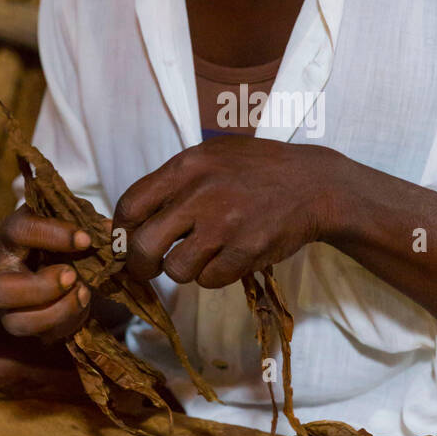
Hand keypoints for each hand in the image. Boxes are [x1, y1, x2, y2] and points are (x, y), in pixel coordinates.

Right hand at [0, 204, 96, 339]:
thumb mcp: (69, 221)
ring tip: (84, 292)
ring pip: (16, 322)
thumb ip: (86, 221)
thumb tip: (108, 229)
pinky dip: (69, 323)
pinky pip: (43, 335)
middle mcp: (0, 273)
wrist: (59, 258)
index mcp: (10, 236)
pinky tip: (83, 305)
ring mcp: (8, 305)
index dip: (53, 235)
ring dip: (56, 312)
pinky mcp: (26, 325)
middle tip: (72, 276)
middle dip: (40, 287)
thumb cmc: (60, 235)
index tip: (86, 239)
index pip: (20, 231)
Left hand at [112, 138, 337, 288]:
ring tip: (204, 254)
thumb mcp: (212, 155)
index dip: (123, 231)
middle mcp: (199, 194)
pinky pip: (209, 280)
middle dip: (141, 265)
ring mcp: (224, 224)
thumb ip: (174, 181)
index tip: (128, 241)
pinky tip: (229, 257)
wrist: (314, 184)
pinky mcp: (246, 250)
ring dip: (185, 269)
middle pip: (143, 246)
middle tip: (149, 268)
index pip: (130, 206)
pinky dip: (215, 276)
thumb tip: (133, 219)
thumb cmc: (258, 169)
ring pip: (176, 270)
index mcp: (186, 166)